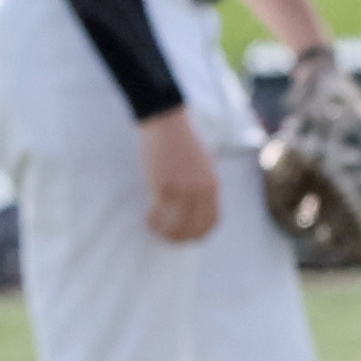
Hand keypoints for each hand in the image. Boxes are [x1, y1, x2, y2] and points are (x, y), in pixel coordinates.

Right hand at [136, 109, 220, 242]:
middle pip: (194, 228)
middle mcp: (201, 190)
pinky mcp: (164, 186)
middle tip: (166, 238)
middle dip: (180, 238)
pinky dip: (153, 222)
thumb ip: (203, 187)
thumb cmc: (183, 142)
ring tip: (155, 229)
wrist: (167, 122)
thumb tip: (196, 209)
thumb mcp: (203, 165)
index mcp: (213, 184)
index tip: (186, 237)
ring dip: (165, 233)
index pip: (212, 221)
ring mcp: (183, 189)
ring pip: (176, 226)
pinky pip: (160, 215)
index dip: (198, 235)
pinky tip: (148, 219)